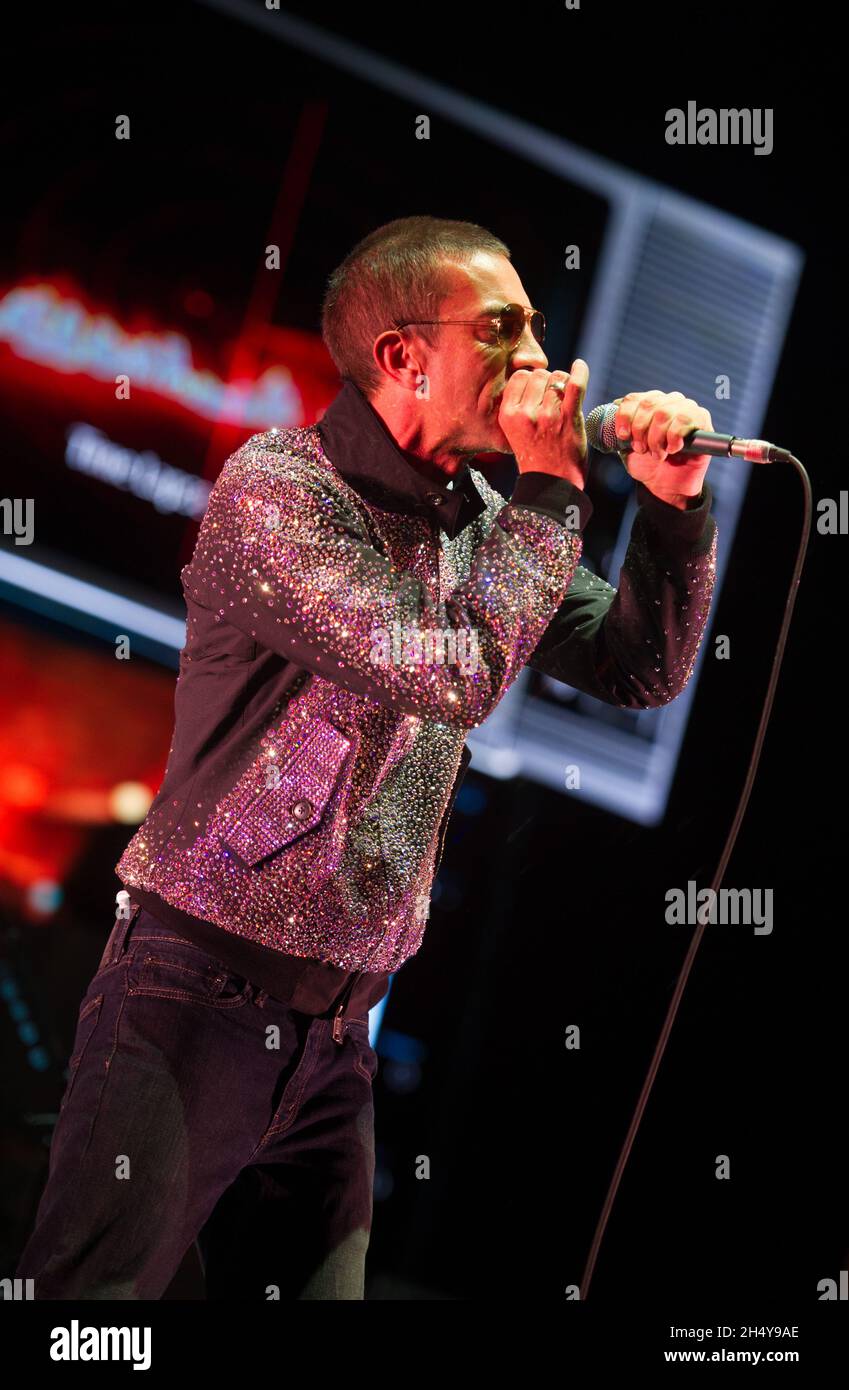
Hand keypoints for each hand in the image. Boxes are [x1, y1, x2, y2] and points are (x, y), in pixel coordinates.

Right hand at [498, 360, 589, 488]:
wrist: (552, 483)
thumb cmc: (535, 456)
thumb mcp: (514, 431)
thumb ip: (518, 405)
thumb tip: (532, 375)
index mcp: (508, 415)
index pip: (520, 377)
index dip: (531, 381)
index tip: (537, 393)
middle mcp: (525, 413)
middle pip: (539, 375)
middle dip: (547, 383)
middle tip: (552, 401)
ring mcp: (548, 415)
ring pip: (557, 378)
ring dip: (563, 384)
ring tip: (563, 402)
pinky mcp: (568, 418)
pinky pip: (575, 385)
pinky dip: (580, 372)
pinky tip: (580, 366)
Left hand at [613, 390, 712, 500]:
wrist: (667, 486)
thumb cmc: (648, 465)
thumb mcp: (626, 448)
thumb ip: (618, 432)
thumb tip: (609, 415)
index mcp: (650, 403)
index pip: (634, 398)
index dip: (625, 416)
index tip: (623, 436)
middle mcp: (669, 401)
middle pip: (648, 404)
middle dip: (640, 430)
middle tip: (641, 449)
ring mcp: (687, 409)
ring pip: (664, 413)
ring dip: (656, 438)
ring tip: (657, 454)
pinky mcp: (703, 421)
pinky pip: (684, 421)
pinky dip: (673, 438)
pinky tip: (672, 449)